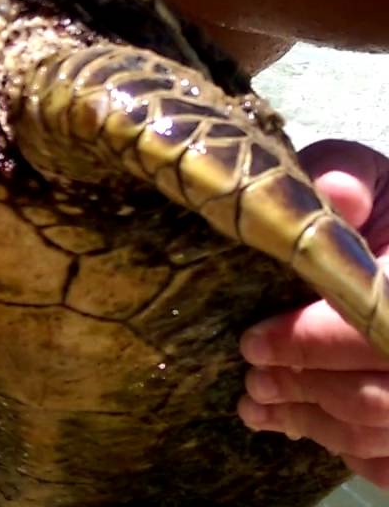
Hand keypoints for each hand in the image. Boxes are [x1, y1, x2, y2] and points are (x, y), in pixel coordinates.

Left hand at [238, 139, 388, 486]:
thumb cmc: (380, 213)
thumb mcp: (365, 177)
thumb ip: (344, 176)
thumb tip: (336, 197)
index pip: (375, 327)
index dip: (313, 342)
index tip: (251, 344)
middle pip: (380, 393)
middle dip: (306, 387)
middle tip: (251, 380)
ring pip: (384, 429)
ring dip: (316, 422)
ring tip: (258, 403)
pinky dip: (353, 451)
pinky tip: (307, 430)